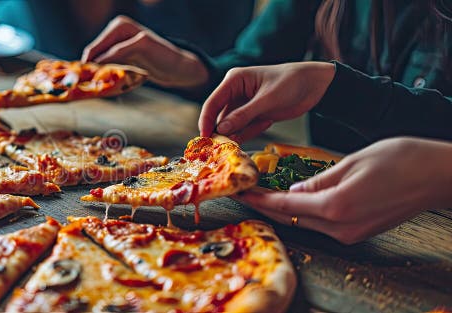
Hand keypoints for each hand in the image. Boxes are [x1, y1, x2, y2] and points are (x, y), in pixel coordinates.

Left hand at [81, 16, 208, 88]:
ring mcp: (133, 32)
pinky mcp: (142, 40)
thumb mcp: (125, 61)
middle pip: (98, 45)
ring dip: (97, 63)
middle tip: (81, 78)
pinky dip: (110, 60)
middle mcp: (123, 26)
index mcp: (117, 29)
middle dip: (89, 61)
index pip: (95, 46)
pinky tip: (104, 71)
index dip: (85, 61)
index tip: (77, 76)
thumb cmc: (148, 64)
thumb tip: (86, 73)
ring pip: (107, 48)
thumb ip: (108, 62)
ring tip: (90, 77)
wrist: (175, 67)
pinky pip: (120, 50)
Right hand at [198, 62, 335, 141]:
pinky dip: (250, 132)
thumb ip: (244, 115)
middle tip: (223, 148)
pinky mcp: (254, 114)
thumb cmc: (292, 82)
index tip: (204, 138)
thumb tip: (221, 130)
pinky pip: (245, 128)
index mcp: (234, 80)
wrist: (316, 85)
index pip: (212, 102)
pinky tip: (266, 123)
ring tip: (245, 139)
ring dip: (237, 134)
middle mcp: (235, 92)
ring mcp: (245, 104)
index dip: (206, 121)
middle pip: (220, 116)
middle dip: (223, 131)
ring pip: (232, 125)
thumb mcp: (268, 99)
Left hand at [236, 137, 451, 243]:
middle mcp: (341, 227)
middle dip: (266, 206)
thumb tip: (293, 193)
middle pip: (291, 218)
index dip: (258, 200)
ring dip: (284, 210)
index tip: (239, 192)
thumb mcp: (353, 161)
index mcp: (335, 207)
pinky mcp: (360, 233)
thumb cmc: (401, 159)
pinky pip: (323, 224)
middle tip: (245, 192)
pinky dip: (305, 212)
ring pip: (306, 223)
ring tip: (263, 194)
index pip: (284, 206)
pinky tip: (294, 200)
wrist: (439, 175)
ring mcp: (352, 233)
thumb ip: (319, 180)